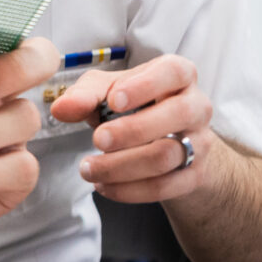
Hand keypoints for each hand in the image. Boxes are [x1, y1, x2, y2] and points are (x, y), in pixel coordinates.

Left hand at [48, 54, 214, 203]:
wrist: (170, 145)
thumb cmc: (136, 107)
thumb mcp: (108, 91)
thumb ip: (85, 94)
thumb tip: (61, 109)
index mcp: (179, 75)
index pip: (173, 71)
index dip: (144, 86)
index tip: (113, 101)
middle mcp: (197, 106)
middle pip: (176, 115)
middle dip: (131, 130)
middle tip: (97, 139)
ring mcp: (200, 142)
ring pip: (167, 156)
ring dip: (122, 166)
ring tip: (88, 168)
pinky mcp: (195, 175)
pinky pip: (165, 186)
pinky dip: (129, 190)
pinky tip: (103, 185)